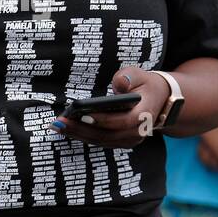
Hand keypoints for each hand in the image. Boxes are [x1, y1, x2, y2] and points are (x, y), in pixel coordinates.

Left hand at [51, 67, 167, 148]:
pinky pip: (101, 141)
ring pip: (102, 141)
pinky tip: (67, 129)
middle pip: (107, 135)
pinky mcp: (121, 141)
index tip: (82, 114)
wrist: (159, 99)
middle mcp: (138, 132)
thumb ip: (129, 77)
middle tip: (60, 122)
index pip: (123, 121)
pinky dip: (84, 136)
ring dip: (79, 134)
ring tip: (58, 126)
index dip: (103, 120)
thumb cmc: (145, 84)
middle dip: (82, 129)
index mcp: (144, 115)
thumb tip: (119, 84)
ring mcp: (130, 140)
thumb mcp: (141, 74)